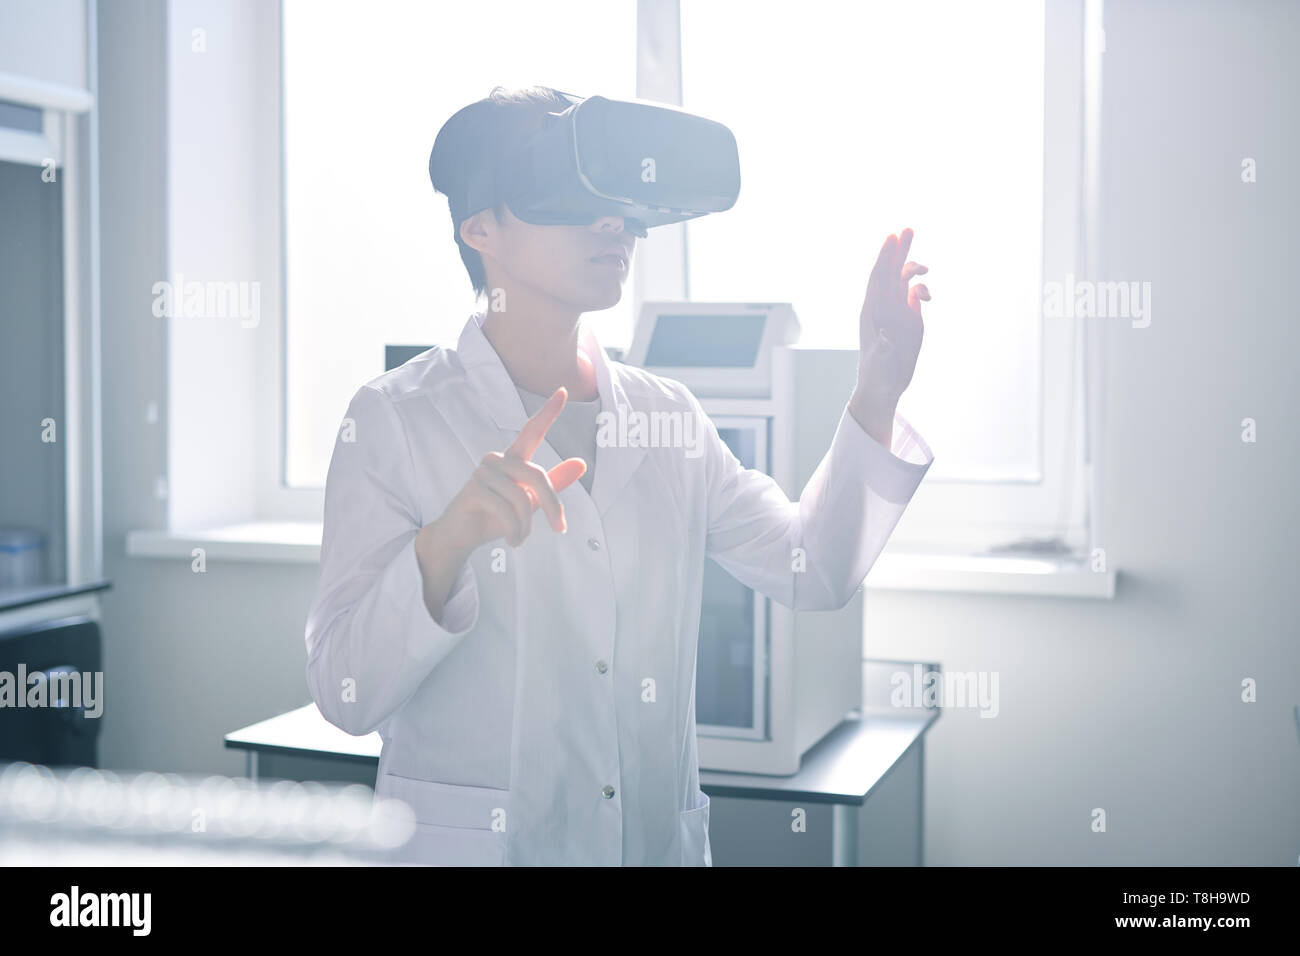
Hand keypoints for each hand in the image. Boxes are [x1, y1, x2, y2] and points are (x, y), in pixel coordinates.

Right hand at [425, 387, 587, 553]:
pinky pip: (505, 511)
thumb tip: (581, 464)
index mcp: (512, 459)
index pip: (532, 431)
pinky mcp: (473, 491)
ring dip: (526, 525)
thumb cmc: (495, 517)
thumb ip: (554, 484)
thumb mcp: (529, 502)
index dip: (548, 412)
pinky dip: (514, 531)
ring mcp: (482, 473)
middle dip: (553, 505)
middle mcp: (497, 460)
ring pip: (521, 498)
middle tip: (560, 529)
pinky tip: (511, 540)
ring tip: (520, 537)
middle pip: (537, 476)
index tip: (564, 391)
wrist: (461, 536)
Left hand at [850, 228, 928, 441]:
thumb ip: (884, 345)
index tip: (892, 237)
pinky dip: (920, 289)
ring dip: (912, 267)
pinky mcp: (907, 318)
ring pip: (902, 280)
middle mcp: (883, 306)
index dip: (885, 256)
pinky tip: (927, 297)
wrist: (884, 385)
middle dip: (899, 250)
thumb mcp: (882, 361)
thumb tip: (885, 334)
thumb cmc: (880, 375)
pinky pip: (912, 294)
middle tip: (908, 228)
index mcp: (873, 310)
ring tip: (926, 268)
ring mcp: (895, 310)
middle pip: (890, 270)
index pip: (879, 277)